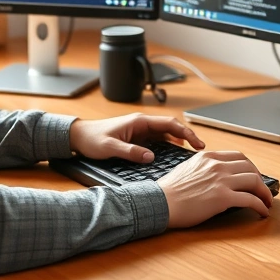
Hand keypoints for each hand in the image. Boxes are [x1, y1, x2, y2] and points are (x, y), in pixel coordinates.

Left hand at [69, 113, 204, 162]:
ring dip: (179, 142)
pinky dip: (168, 146)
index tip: (197, 144)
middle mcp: (142, 124)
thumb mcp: (110, 147)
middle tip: (200, 150)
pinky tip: (173, 155)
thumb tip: (150, 157)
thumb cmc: (92, 138)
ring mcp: (140, 131)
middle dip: (187, 137)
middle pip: (171, 128)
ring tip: (191, 154)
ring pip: (166, 134)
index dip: (186, 133)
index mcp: (139, 121)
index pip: (169, 124)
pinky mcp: (137, 138)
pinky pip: (158, 140)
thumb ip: (131, 152)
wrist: (78, 137)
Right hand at [157, 151, 272, 226]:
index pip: (238, 156)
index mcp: (208, 157)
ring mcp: (221, 181)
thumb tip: (214, 176)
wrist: (160, 202)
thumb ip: (202, 167)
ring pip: (254, 181)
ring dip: (264, 193)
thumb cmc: (169, 190)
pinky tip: (262, 212)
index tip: (253, 176)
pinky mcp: (223, 198)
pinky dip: (260, 206)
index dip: (250, 167)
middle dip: (260, 179)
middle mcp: (217, 166)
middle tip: (262, 190)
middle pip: (249, 167)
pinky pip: (250, 200)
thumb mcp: (187, 168)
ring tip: (267, 202)